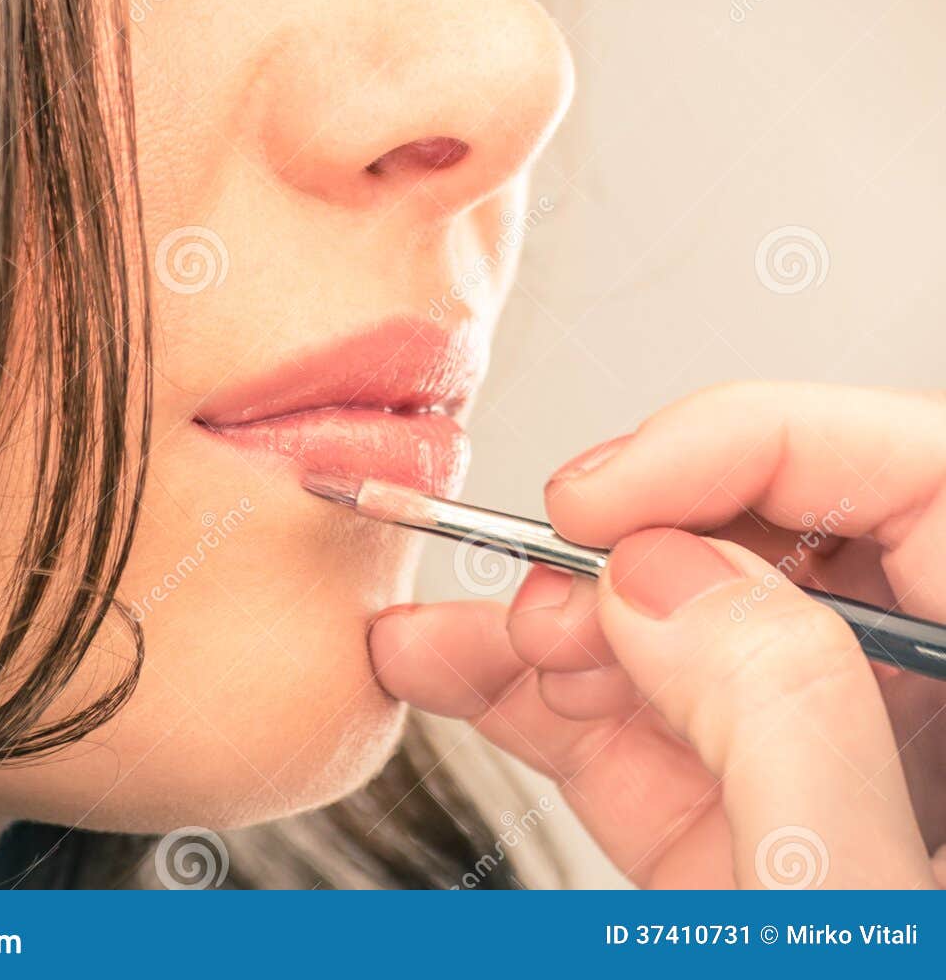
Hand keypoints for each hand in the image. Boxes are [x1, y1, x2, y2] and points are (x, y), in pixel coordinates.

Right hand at [369, 383, 945, 888]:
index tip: (612, 489)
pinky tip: (451, 673)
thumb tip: (662, 575)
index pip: (921, 476)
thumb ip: (777, 719)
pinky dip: (540, 702)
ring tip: (450, 636)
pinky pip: (648, 732)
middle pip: (788, 543)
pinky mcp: (752, 843)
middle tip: (550, 579)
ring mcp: (839, 781)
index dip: (758, 440)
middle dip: (637, 547)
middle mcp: (934, 724)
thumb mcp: (856, 905)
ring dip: (554, 622)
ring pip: (697, 636)